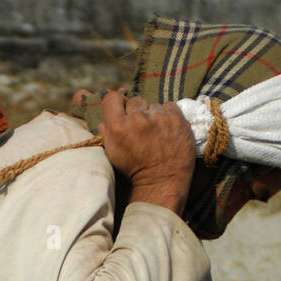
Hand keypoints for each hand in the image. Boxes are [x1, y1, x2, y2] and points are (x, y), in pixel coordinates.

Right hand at [97, 91, 195, 215]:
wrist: (161, 183)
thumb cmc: (135, 171)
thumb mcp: (112, 154)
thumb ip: (107, 134)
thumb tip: (104, 120)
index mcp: (117, 127)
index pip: (112, 98)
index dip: (117, 104)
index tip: (122, 111)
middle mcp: (137, 118)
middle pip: (134, 100)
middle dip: (136, 111)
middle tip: (141, 128)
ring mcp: (159, 117)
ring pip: (153, 104)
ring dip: (153, 114)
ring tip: (156, 131)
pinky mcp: (177, 119)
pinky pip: (169, 106)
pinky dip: (167, 115)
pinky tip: (166, 128)